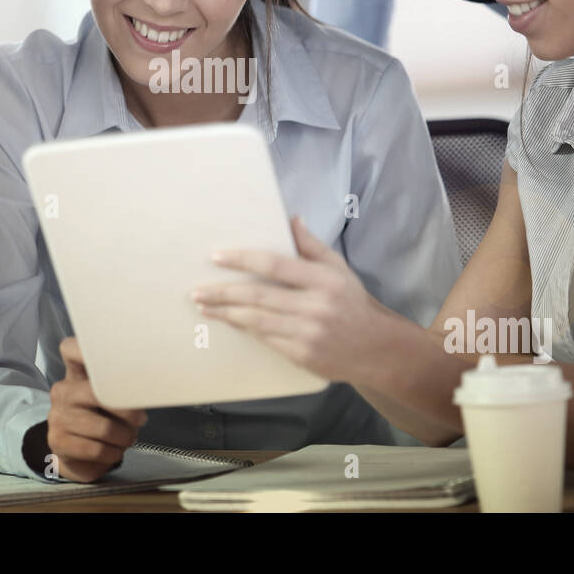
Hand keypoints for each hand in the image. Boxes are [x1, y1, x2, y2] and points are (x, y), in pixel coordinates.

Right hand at [45, 337, 146, 481]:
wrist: (77, 453)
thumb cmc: (102, 417)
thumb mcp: (110, 397)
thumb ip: (122, 386)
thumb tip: (149, 387)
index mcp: (75, 373)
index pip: (71, 349)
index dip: (87, 348)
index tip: (113, 355)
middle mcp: (63, 391)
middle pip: (99, 393)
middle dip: (127, 411)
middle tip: (140, 419)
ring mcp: (57, 416)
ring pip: (104, 428)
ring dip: (125, 437)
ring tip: (127, 438)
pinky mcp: (58, 442)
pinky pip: (97, 450)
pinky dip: (114, 453)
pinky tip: (115, 450)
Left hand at [193, 215, 393, 383]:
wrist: (376, 348)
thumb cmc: (352, 303)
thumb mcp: (339, 269)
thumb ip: (312, 245)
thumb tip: (291, 219)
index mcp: (323, 279)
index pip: (274, 265)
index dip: (242, 260)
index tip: (216, 258)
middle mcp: (315, 305)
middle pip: (258, 295)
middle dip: (223, 292)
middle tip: (197, 290)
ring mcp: (308, 332)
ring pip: (256, 320)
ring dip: (225, 313)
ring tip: (203, 306)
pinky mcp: (302, 354)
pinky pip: (265, 338)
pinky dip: (243, 328)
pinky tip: (227, 321)